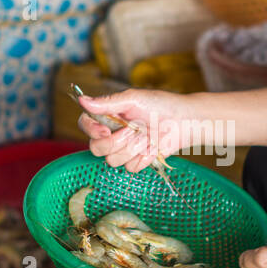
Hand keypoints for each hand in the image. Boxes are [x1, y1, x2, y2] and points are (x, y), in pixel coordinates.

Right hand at [77, 88, 195, 172]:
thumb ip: (108, 103)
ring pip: (113, 160)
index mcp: (108, 115)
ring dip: (133, 148)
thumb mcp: (134, 99)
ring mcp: (124, 148)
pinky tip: (153, 147)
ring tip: (147, 136)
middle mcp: (112, 133)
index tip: (106, 130)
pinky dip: (144, 158)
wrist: (184, 122)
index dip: (92, 131)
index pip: (85, 125)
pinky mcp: (136, 160)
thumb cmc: (160, 105)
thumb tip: (82, 100)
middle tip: (134, 130)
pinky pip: (130, 168)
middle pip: (96, 148)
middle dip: (117, 142)